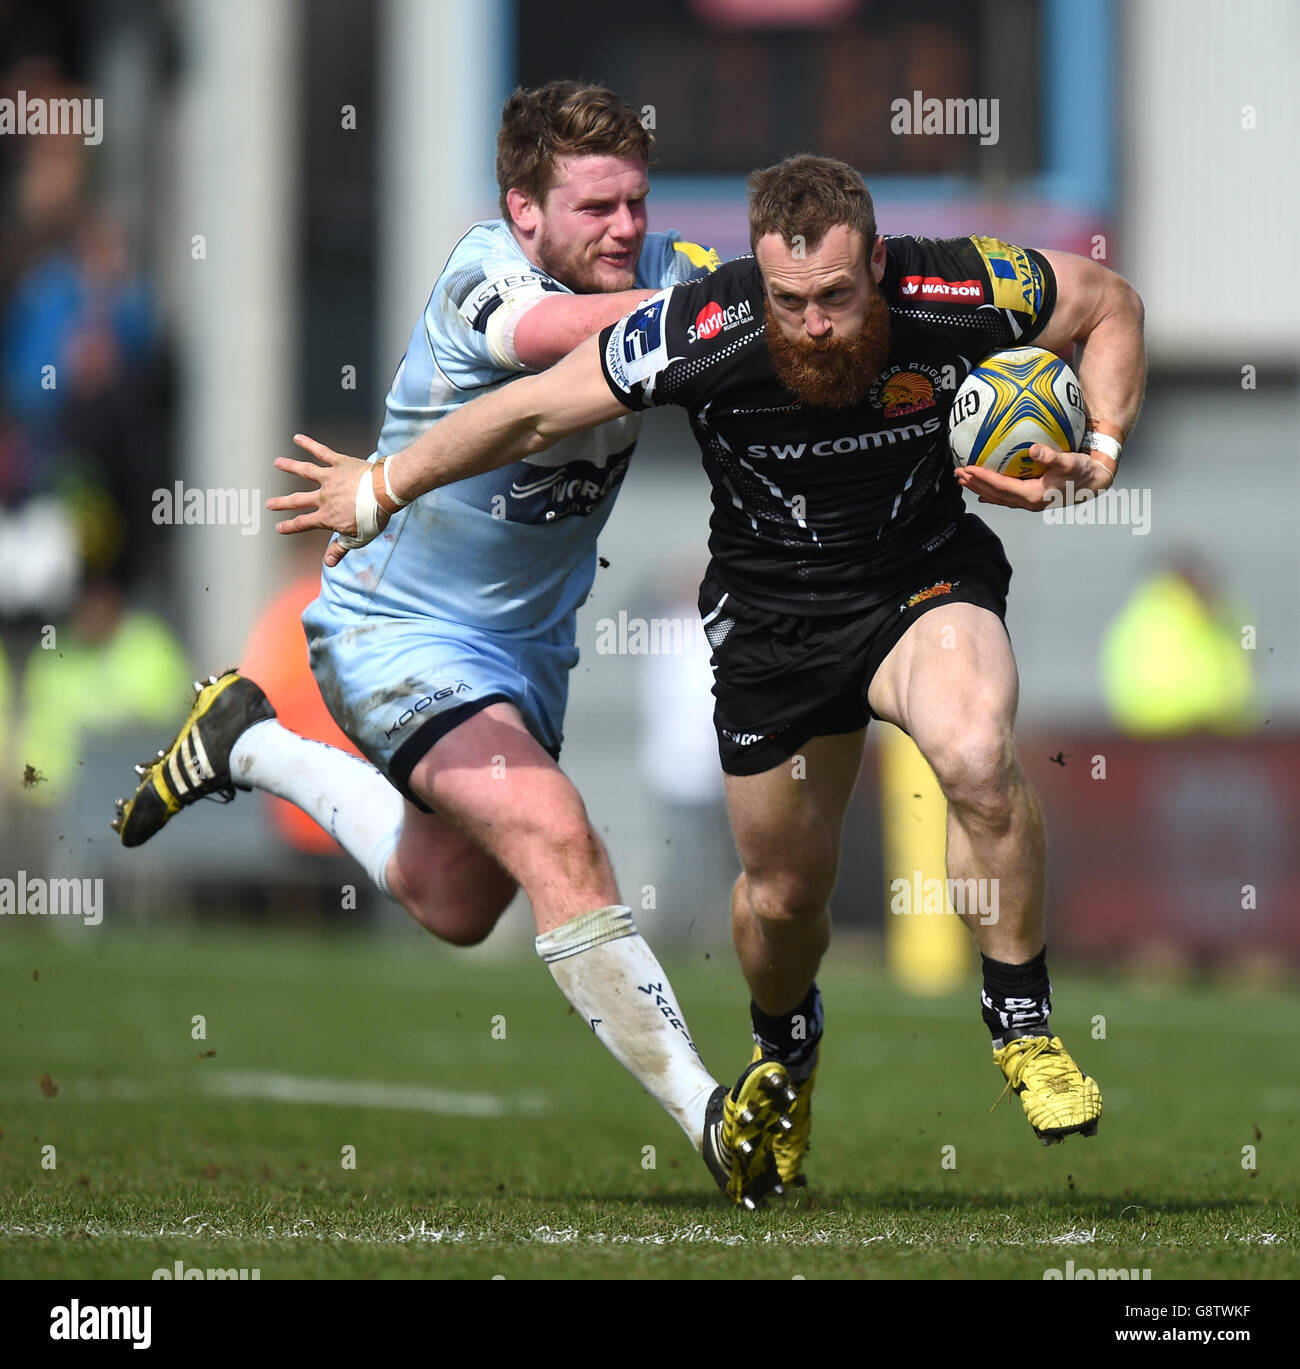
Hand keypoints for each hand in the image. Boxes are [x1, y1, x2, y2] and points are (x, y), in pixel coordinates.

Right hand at [269, 434, 386, 566]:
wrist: (385, 492)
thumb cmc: (374, 517)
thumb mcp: (358, 538)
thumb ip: (340, 548)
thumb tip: (328, 564)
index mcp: (327, 517)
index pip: (304, 523)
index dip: (290, 526)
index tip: (279, 527)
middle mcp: (324, 497)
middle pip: (299, 500)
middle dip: (283, 503)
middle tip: (269, 503)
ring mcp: (330, 478)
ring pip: (305, 471)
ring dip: (290, 467)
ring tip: (277, 463)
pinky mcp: (339, 463)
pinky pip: (322, 452)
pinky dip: (309, 444)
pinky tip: (297, 438)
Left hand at [954, 444, 1115, 511]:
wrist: (1095, 482)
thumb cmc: (1083, 471)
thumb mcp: (1070, 462)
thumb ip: (1051, 456)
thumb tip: (1033, 449)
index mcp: (1033, 495)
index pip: (1001, 487)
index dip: (983, 478)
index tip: (967, 469)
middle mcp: (1028, 502)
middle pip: (994, 494)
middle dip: (975, 484)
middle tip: (957, 474)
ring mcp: (1029, 502)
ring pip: (998, 497)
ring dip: (980, 488)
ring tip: (964, 481)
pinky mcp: (1031, 498)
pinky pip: (1006, 496)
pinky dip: (992, 492)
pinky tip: (983, 490)